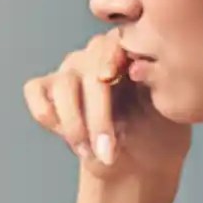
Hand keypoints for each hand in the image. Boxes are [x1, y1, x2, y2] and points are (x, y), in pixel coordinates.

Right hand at [22, 28, 190, 182]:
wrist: (141, 161)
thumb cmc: (158, 132)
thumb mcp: (167, 110)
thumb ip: (156, 86)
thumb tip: (139, 70)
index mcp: (130, 50)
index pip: (116, 41)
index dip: (111, 56)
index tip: (113, 76)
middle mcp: (97, 54)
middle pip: (88, 67)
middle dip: (97, 114)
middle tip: (109, 151)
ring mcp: (71, 70)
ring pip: (63, 85)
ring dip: (75, 125)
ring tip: (92, 154)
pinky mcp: (47, 89)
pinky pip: (35, 92)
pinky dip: (47, 114)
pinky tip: (72, 141)